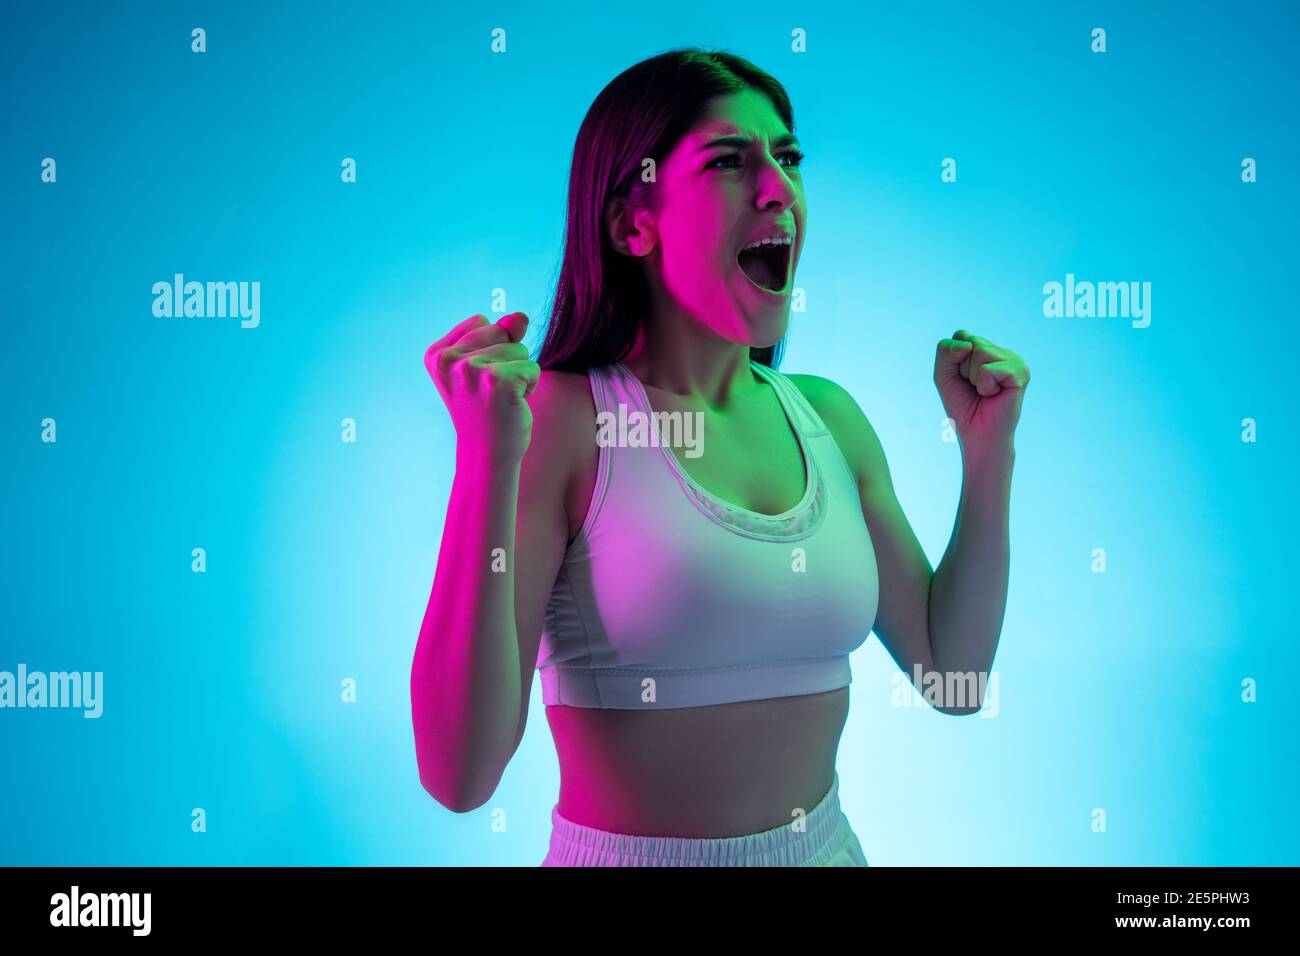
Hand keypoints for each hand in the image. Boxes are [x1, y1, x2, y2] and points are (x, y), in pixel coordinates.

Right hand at [424, 312, 539, 467]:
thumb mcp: (485, 366)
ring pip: (520, 349)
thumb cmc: (486, 411)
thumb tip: (520, 316)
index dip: (490, 349)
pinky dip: (530, 386)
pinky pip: (532, 367)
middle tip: (491, 392)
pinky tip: (512, 405)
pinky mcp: (498, 381)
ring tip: (500, 399)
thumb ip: (502, 334)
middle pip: (501, 331)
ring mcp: (472, 370)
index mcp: (437, 354)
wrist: (486, 455)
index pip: (481, 322)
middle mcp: (449, 360)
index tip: (477, 380)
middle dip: (507, 359)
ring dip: (519, 374)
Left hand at [933, 330, 1029, 446]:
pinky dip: (984, 385)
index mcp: (988, 349)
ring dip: (973, 377)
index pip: (961, 335)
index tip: (963, 379)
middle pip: (970, 342)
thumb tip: (968, 345)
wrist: (977, 434)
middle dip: (963, 369)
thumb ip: (945, 351)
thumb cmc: (963, 406)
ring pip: (979, 351)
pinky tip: (994, 395)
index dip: (953, 360)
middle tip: (975, 388)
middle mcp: (1003, 352)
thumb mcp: (943, 375)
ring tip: (984, 392)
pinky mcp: (1021, 373)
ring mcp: (1015, 361)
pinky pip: (988, 369)